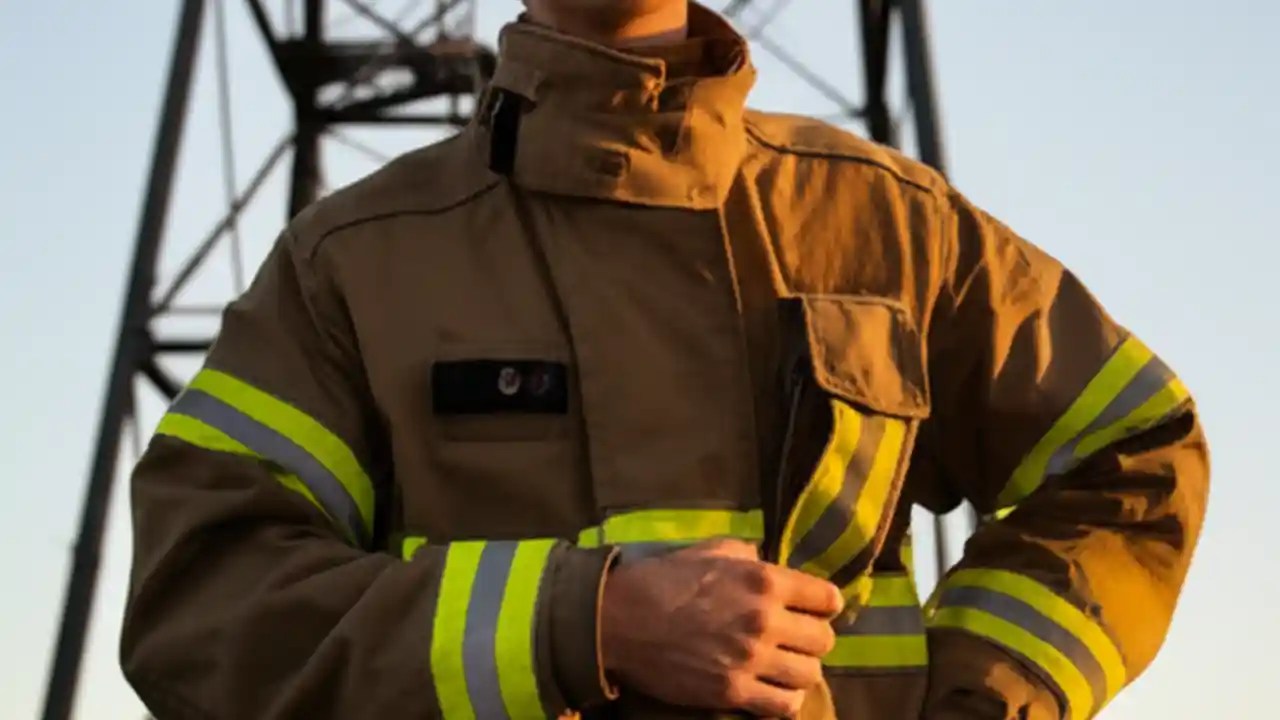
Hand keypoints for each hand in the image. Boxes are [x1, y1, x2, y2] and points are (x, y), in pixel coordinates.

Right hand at [599, 538, 843, 717]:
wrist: (620, 620)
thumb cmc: (663, 579)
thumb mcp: (709, 551)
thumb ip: (747, 555)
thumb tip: (766, 561)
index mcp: (764, 580)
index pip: (827, 598)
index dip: (823, 604)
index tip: (814, 608)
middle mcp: (765, 620)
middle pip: (824, 640)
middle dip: (813, 638)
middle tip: (796, 638)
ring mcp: (751, 659)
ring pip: (810, 674)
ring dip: (800, 670)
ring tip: (786, 666)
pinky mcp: (733, 692)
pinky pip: (784, 705)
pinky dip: (785, 700)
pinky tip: (774, 691)